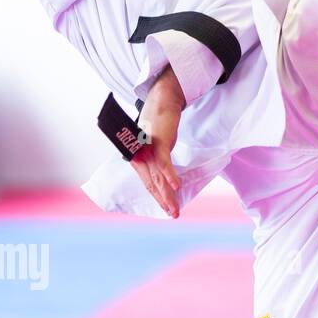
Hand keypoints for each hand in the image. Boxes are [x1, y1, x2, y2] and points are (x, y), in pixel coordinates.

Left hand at [130, 66, 184, 217]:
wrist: (160, 102)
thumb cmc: (158, 122)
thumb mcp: (157, 142)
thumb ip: (158, 156)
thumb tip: (162, 168)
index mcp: (141, 159)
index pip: (149, 182)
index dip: (158, 196)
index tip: (168, 208)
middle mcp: (142, 157)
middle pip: (153, 184)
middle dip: (164, 201)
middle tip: (173, 214)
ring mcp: (149, 151)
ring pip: (157, 178)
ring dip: (167, 194)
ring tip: (174, 208)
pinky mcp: (158, 144)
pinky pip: (164, 164)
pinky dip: (170, 176)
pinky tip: (176, 187)